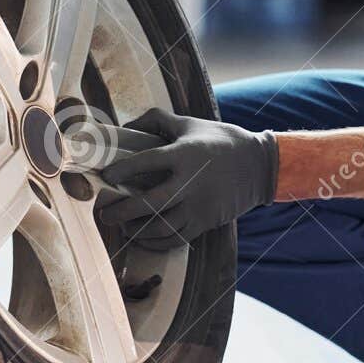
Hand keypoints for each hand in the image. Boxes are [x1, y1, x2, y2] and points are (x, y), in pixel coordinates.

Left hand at [99, 108, 278, 249]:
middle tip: (104, 212)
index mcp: (185, 154)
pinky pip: (175, 238)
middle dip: (122, 211)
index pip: (146, 162)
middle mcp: (190, 182)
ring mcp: (198, 205)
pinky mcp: (205, 222)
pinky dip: (155, 242)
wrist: (259, 166)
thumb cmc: (221, 141)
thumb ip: (158, 120)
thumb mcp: (190, 124)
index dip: (122, 170)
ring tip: (122, 226)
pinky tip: (142, 237)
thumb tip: (127, 125)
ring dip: (136, 230)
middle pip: (149, 203)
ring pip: (161, 227)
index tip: (106, 176)